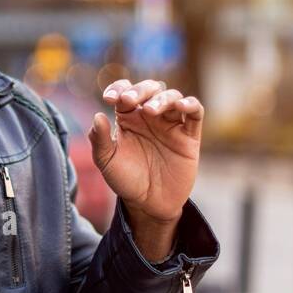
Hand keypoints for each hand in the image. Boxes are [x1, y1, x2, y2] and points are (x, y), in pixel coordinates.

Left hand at [89, 78, 202, 231]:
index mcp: (128, 117)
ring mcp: (170, 124)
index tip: (109, 98)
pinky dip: (190, 104)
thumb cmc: (125, 180)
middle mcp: (150, 117)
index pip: (125, 92)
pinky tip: (180, 106)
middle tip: (129, 100)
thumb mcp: (106, 161)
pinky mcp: (189, 136)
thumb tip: (97, 115)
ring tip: (150, 110)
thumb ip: (99, 139)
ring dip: (162, 98)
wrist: (148, 204)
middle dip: (139, 90)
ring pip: (172, 96)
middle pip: (150, 89)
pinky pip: (195, 112)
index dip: (118, 88)